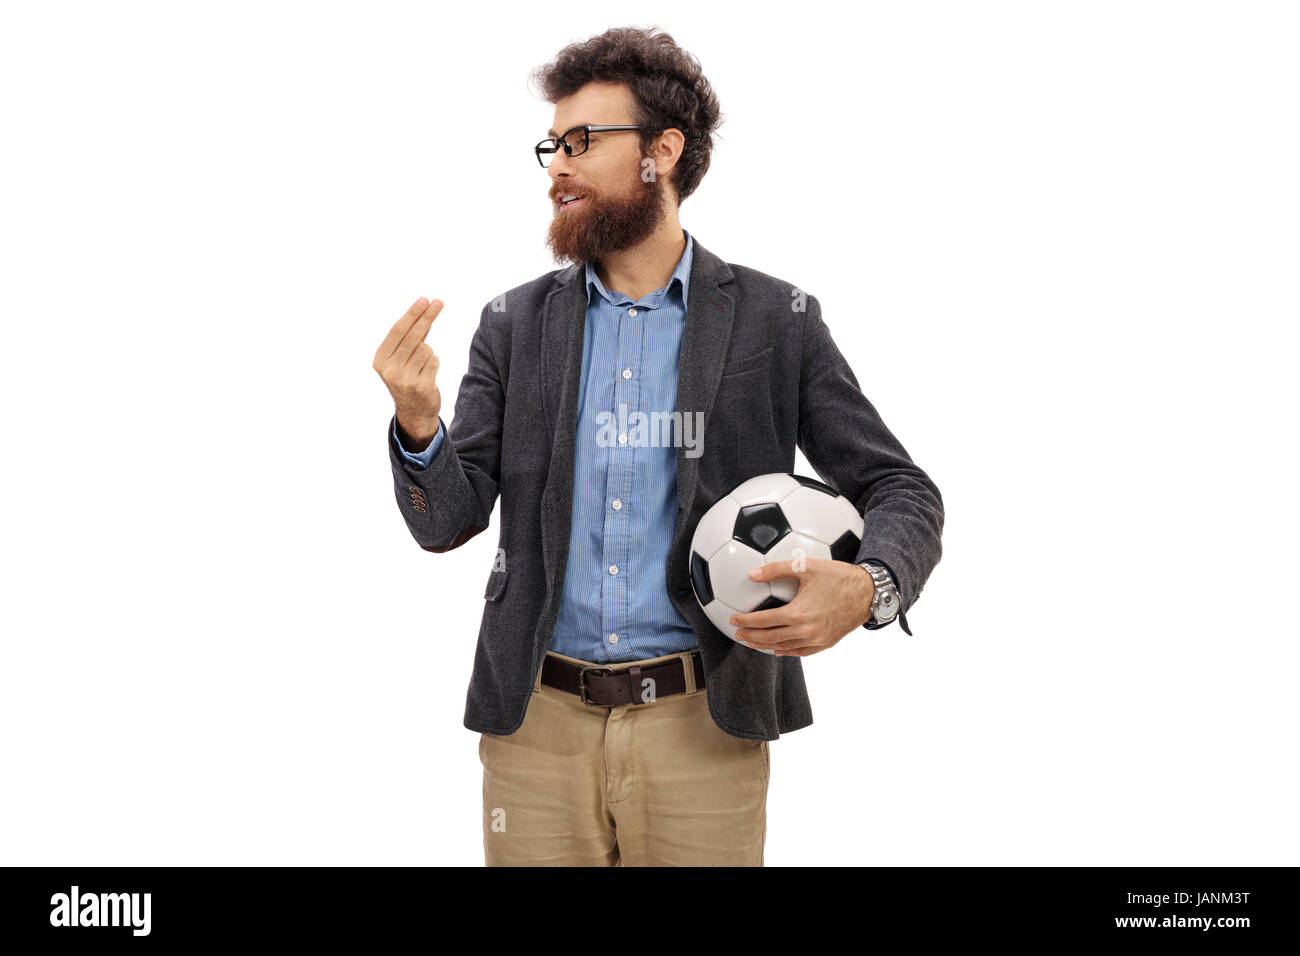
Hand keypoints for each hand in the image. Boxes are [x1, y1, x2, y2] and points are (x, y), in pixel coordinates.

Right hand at [372, 297, 445, 449]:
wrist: (414, 412)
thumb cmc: (408, 378)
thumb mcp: (402, 358)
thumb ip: (411, 337)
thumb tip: (423, 310)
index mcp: (380, 359)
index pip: (398, 330)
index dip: (412, 314)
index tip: (425, 300)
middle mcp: (389, 369)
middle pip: (413, 336)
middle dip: (427, 317)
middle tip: (438, 302)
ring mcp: (404, 379)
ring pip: (426, 349)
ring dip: (428, 353)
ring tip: (422, 367)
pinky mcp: (421, 386)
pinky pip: (434, 361)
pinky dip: (434, 364)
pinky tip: (427, 374)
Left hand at [728, 558, 874, 656]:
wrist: (868, 593)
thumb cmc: (838, 577)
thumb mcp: (807, 567)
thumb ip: (776, 570)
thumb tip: (752, 574)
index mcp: (798, 613)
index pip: (764, 621)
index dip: (746, 621)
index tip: (734, 620)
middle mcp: (806, 631)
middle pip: (770, 638)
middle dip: (751, 636)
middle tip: (738, 633)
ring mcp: (817, 640)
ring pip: (784, 647)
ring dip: (765, 645)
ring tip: (752, 641)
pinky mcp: (826, 643)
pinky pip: (801, 652)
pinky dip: (787, 651)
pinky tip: (778, 649)